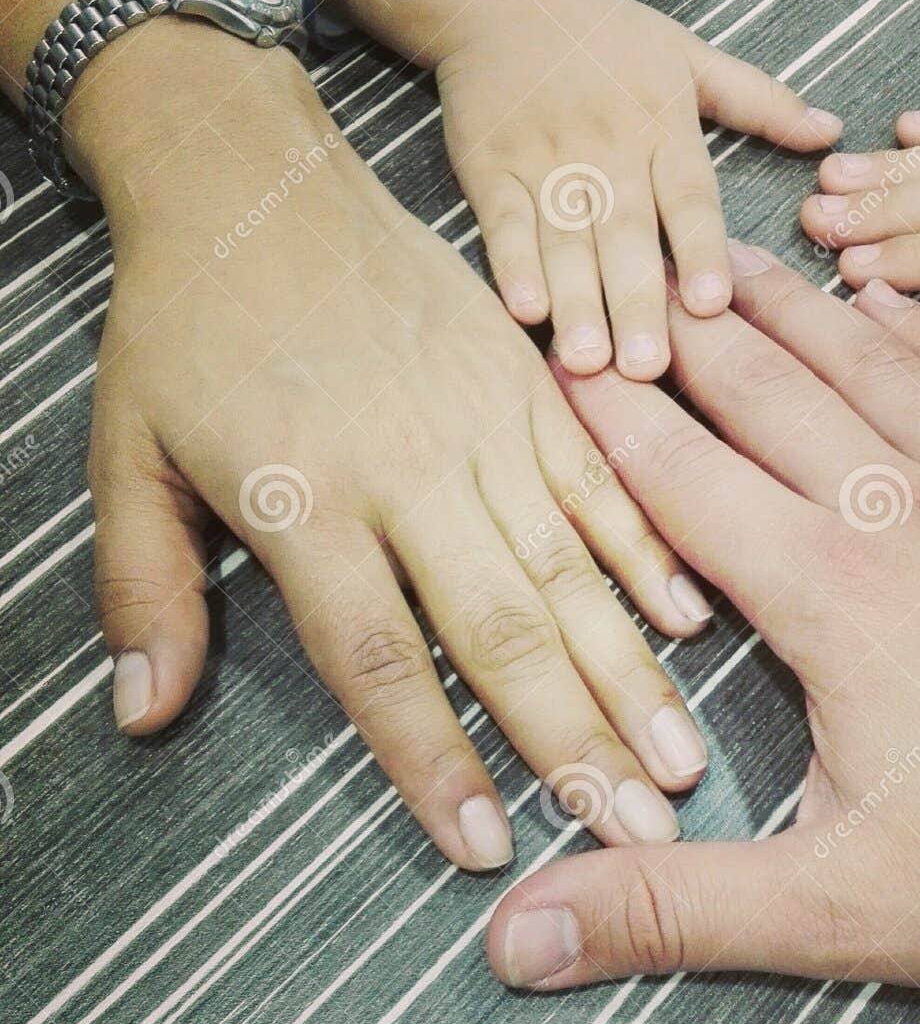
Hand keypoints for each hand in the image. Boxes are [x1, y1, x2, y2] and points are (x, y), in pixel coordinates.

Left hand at [81, 27, 713, 869]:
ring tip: (679, 757)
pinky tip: (690, 621)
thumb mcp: (124, 456)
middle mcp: (410, 470)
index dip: (437, 759)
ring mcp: (482, 421)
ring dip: (630, 671)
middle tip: (636, 829)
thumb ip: (144, 590)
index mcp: (306, 498)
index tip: (488, 845)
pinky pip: (598, 480)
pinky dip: (648, 552)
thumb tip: (144, 716)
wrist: (253, 178)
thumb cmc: (185, 328)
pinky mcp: (526, 384)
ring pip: (569, 567)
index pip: (381, 658)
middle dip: (574, 740)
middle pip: (503, 627)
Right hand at [332, 0, 841, 380]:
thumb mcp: (690, 58)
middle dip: (635, 301)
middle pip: (625, 234)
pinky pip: (505, 225)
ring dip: (577, 302)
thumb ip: (760, 102)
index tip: (713, 303)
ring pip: (565, 241)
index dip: (700, 249)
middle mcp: (608, 149)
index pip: (688, 196)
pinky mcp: (492, 171)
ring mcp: (547, 163)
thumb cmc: (606, 36)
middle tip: (647, 366)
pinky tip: (527, 311)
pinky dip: (513, 267)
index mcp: (662, 126)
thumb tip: (832, 130)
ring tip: (588, 361)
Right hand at [483, 250, 919, 991]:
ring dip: (791, 307)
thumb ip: (669, 912)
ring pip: (869, 362)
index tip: (550, 360)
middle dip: (685, 330)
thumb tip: (512, 942)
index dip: (604, 418)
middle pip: (767, 391)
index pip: (683, 479)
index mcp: (833, 596)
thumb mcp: (840, 909)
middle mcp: (906, 510)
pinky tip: (889, 300)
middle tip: (622, 274)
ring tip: (731, 255)